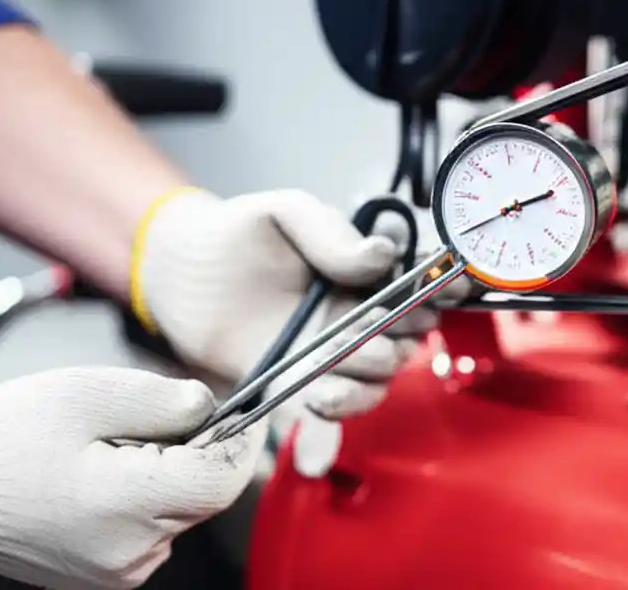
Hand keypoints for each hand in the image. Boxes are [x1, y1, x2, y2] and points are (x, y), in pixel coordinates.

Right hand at [0, 367, 262, 589]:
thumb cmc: (0, 438)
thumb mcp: (89, 393)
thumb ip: (165, 401)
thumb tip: (213, 408)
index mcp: (129, 508)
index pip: (222, 481)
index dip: (240, 441)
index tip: (244, 410)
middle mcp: (129, 554)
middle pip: (201, 497)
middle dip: (192, 452)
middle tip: (141, 417)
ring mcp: (112, 573)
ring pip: (174, 514)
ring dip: (162, 475)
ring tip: (100, 448)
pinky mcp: (97, 576)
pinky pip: (145, 532)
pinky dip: (137, 498)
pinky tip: (89, 475)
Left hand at [134, 188, 465, 440]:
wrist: (178, 274)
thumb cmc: (235, 233)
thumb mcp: (285, 213)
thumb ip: (331, 232)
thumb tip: (381, 257)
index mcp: (365, 271)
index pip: (422, 284)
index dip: (444, 288)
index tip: (450, 289)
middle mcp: (359, 316)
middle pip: (409, 338)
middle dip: (398, 336)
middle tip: (368, 323)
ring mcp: (332, 355)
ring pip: (379, 379)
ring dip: (369, 373)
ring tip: (335, 356)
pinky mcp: (299, 386)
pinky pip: (335, 411)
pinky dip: (337, 414)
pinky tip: (319, 401)